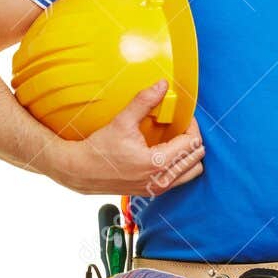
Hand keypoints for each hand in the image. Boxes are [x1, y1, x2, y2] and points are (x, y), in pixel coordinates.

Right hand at [47, 80, 204, 195]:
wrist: (81, 171)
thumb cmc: (99, 149)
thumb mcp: (122, 121)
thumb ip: (144, 101)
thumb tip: (162, 85)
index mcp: (156, 163)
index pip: (191, 143)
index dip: (192, 126)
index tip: (184, 117)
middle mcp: (161, 180)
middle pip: (196, 158)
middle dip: (192, 139)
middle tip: (181, 126)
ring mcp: (158, 189)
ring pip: (192, 172)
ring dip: (188, 154)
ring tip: (176, 139)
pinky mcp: (153, 191)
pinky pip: (179, 179)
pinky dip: (180, 165)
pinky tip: (166, 151)